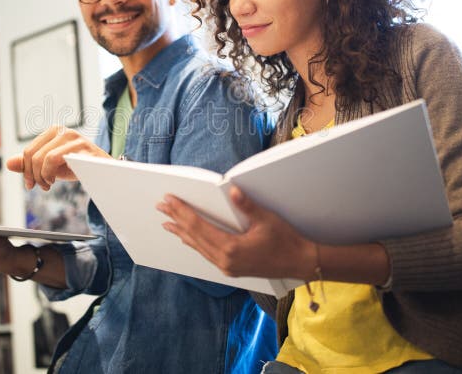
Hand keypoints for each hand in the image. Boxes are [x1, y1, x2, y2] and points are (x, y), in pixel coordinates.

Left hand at [6, 125, 110, 190]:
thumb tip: (9, 163)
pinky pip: (57, 159)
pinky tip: (55, 180)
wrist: (104, 171)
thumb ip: (30, 164)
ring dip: (42, 176)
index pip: (29, 151)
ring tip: (48, 184)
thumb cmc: (78, 166)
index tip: (30, 184)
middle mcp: (63, 130)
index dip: (25, 170)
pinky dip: (51, 173)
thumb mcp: (51, 166)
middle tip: (41, 186)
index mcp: (53, 131)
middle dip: (33, 175)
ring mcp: (74, 138)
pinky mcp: (83, 148)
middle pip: (34, 155)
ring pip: (44, 158)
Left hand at [157, 186, 316, 280]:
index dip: (182, 211)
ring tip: (167, 223)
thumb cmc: (286, 241)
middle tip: (161, 207)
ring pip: (198, 247)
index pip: (199, 226)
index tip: (169, 200)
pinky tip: (188, 238)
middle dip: (177, 220)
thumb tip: (233, 190)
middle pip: (194, 236)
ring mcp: (227, 267)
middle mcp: (225, 260)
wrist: (300, 262)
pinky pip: (206, 254)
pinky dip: (194, 243)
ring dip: (182, 233)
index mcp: (231, 248)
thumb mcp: (267, 220)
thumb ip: (247, 206)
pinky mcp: (231, 269)